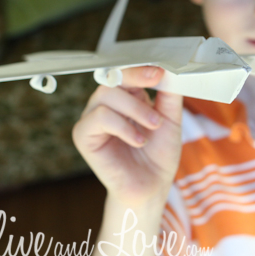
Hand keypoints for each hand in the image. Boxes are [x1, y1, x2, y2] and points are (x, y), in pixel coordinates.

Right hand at [72, 66, 183, 207]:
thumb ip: (169, 94)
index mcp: (125, 96)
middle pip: (113, 78)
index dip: (140, 69)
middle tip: (157, 93)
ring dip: (135, 109)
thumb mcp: (170, 119)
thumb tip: (168, 70)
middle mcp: (106, 104)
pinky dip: (122, 126)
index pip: (126, 72)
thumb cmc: (159, 154)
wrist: (151, 186)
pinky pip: (99, 117)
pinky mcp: (83, 136)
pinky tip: (138, 140)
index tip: (159, 71)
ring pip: (106, 95)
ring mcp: (92, 118)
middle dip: (136, 81)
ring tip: (153, 126)